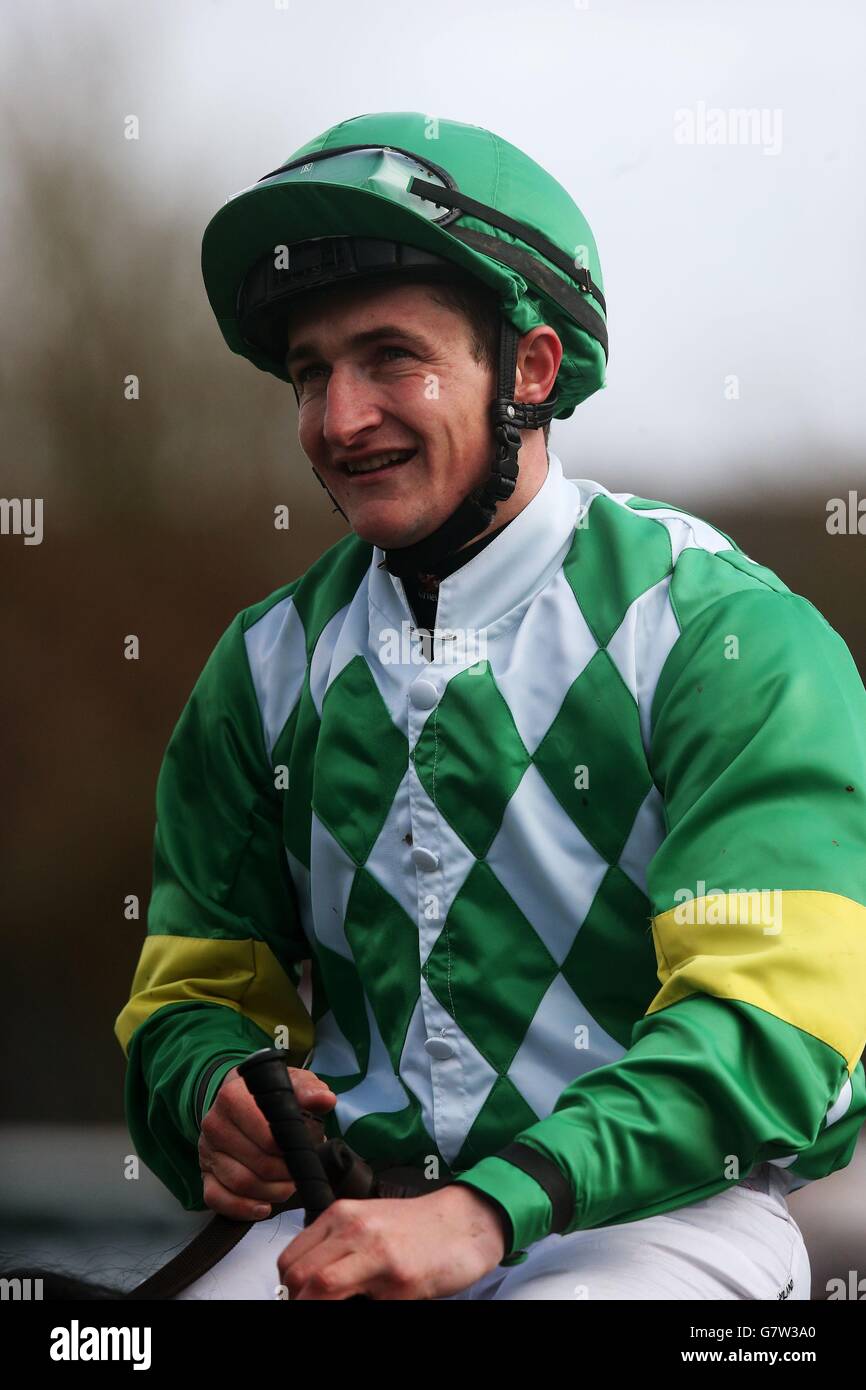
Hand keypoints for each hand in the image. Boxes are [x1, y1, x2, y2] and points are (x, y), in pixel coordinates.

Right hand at [198, 1063, 336, 1219]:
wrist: (242, 1099)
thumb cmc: (272, 1095)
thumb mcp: (293, 1084)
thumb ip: (309, 1090)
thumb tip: (325, 1099)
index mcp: (233, 1097)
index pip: (267, 1135)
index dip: (291, 1151)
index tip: (306, 1152)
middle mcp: (215, 1123)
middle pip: (256, 1163)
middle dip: (285, 1175)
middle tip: (301, 1174)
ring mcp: (207, 1151)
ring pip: (240, 1184)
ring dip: (271, 1193)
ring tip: (288, 1187)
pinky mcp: (205, 1173)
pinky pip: (217, 1199)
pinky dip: (242, 1208)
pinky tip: (263, 1207)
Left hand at [276, 1185, 507, 1299]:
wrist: (463, 1223)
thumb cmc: (414, 1226)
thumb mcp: (367, 1223)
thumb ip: (335, 1245)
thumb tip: (303, 1283)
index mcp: (342, 1215)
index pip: (292, 1259)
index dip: (288, 1288)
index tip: (295, 1299)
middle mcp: (356, 1231)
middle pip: (301, 1277)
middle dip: (298, 1302)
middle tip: (310, 1308)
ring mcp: (379, 1257)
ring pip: (323, 1290)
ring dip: (321, 1307)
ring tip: (338, 1306)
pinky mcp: (401, 1284)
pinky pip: (367, 1308)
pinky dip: (364, 1309)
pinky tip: (377, 1301)